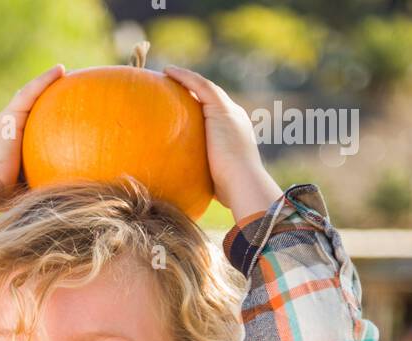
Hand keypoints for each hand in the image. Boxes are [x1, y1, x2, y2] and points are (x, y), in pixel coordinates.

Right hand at [0, 65, 64, 228]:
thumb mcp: (27, 188)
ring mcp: (7, 120)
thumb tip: (71, 194)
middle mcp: (7, 127)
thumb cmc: (2, 198)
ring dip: (48, 81)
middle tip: (68, 84)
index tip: (61, 109)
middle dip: (47, 93)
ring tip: (67, 72)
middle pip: (30, 103)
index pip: (29, 122)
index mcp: (10, 143)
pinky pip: (31, 92)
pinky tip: (62, 71)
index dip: (43, 114)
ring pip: (30, 93)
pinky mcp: (9, 116)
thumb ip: (42, 183)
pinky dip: (45, 80)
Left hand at [162, 66, 281, 221]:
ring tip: (167, 73)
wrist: (244, 182)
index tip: (186, 110)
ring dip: (186, 79)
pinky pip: (199, 86)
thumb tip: (184, 197)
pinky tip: (167, 72)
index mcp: (236, 134)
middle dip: (194, 91)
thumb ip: (202, 180)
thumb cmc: (231, 192)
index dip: (202, 110)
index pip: (217, 116)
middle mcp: (235, 117)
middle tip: (174, 87)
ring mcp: (229, 111)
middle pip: (211, 98)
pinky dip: (184, 77)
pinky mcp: (220, 108)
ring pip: (205, 88)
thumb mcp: (214, 183)